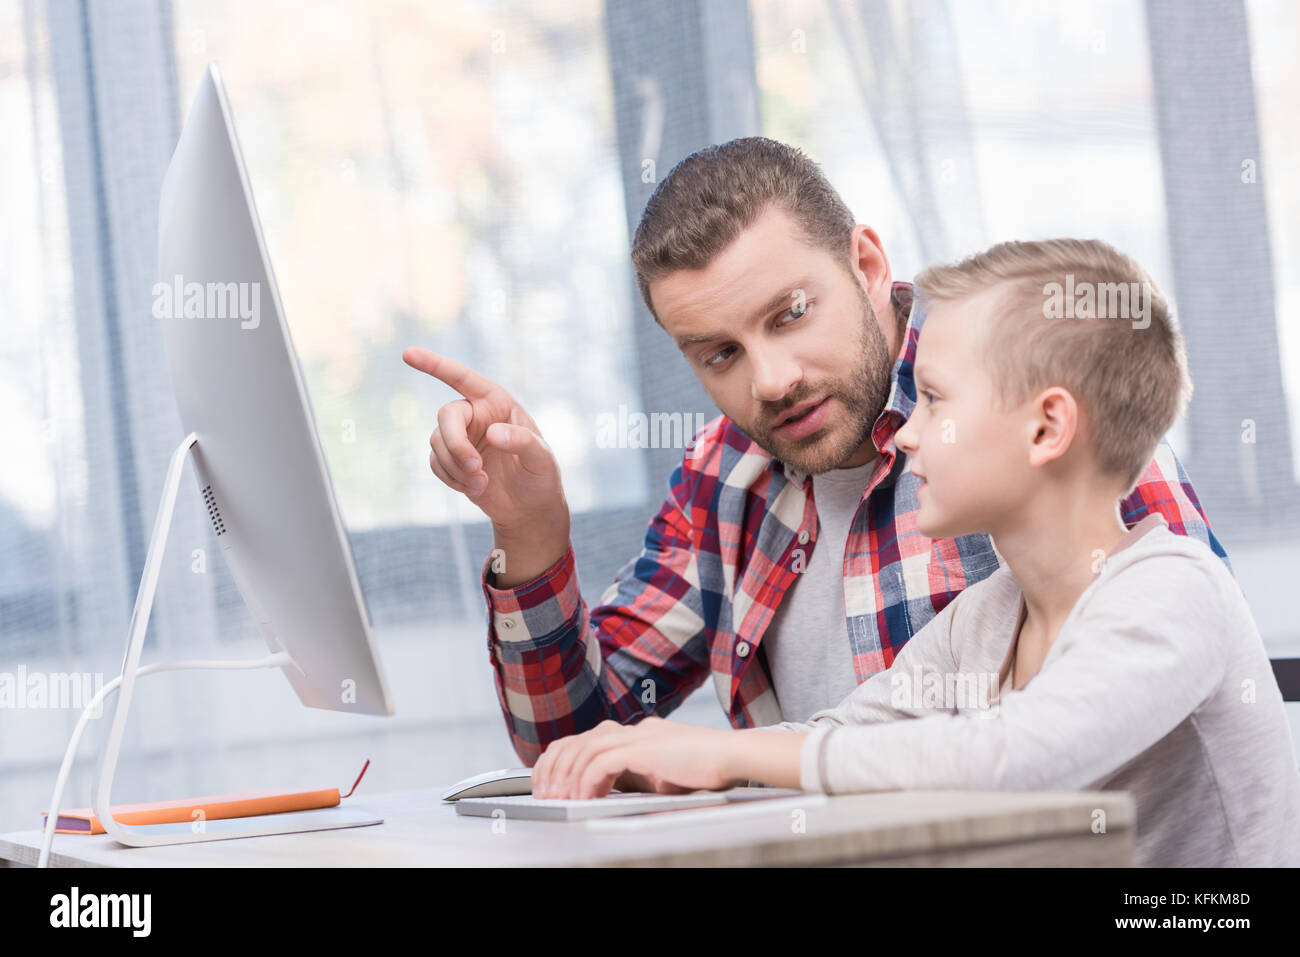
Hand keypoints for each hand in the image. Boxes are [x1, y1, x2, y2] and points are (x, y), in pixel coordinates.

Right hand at [402, 347, 568, 537]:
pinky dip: (452, 479)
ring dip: (456, 467)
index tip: (408, 353)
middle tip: (475, 467)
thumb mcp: (542, 458)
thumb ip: (522, 441)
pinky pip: (436, 464)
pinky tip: (476, 489)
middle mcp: (475, 415)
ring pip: (437, 443)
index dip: (435, 365)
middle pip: (446, 416)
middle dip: (455, 443)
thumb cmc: (540, 476)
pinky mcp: (451, 461)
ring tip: (482, 482)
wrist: (529, 507)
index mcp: (497, 402)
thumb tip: (493, 432)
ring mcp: (461, 438)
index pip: (462, 378)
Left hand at [530, 717, 740, 798]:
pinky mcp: (644, 748)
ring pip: (584, 750)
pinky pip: (602, 762)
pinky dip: (587, 782)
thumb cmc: (709, 770)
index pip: (585, 740)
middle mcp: (633, 730)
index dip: (562, 760)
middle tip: (545, 793)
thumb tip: (610, 795)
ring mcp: (638, 735)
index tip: (551, 783)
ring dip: (567, 777)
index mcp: (637, 734)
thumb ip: (639, 779)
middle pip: (576, 740)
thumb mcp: (666, 776)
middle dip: (554, 768)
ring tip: (560, 800)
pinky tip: (584, 798)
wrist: (734, 758)